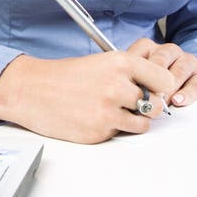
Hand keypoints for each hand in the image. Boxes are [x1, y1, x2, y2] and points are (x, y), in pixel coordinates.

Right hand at [0, 50, 175, 143]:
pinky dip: (113, 129)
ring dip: (134, 120)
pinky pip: (120, 134)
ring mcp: (108, 110)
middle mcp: (117, 85)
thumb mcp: (103, 62)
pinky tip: (97, 118)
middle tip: (133, 103)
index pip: (164, 80)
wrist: (33, 89)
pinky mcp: (99, 131)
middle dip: (148, 106)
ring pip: (143, 124)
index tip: (154, 89)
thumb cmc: (66, 76)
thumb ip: (131, 74)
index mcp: (121, 62)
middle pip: (156, 105)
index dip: (160, 87)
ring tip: (115, 111)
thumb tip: (159, 89)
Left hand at [127, 38, 196, 106]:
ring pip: (180, 68)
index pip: (142, 49)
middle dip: (154, 78)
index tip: (131, 84)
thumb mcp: (132, 79)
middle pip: (162, 58)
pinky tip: (178, 101)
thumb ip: (129, 80)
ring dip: (171, 87)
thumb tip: (123, 92)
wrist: (169, 88)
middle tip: (148, 95)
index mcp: (149, 47)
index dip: (136, 67)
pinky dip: (188, 93)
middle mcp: (168, 51)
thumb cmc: (144, 87)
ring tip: (162, 102)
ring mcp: (186, 61)